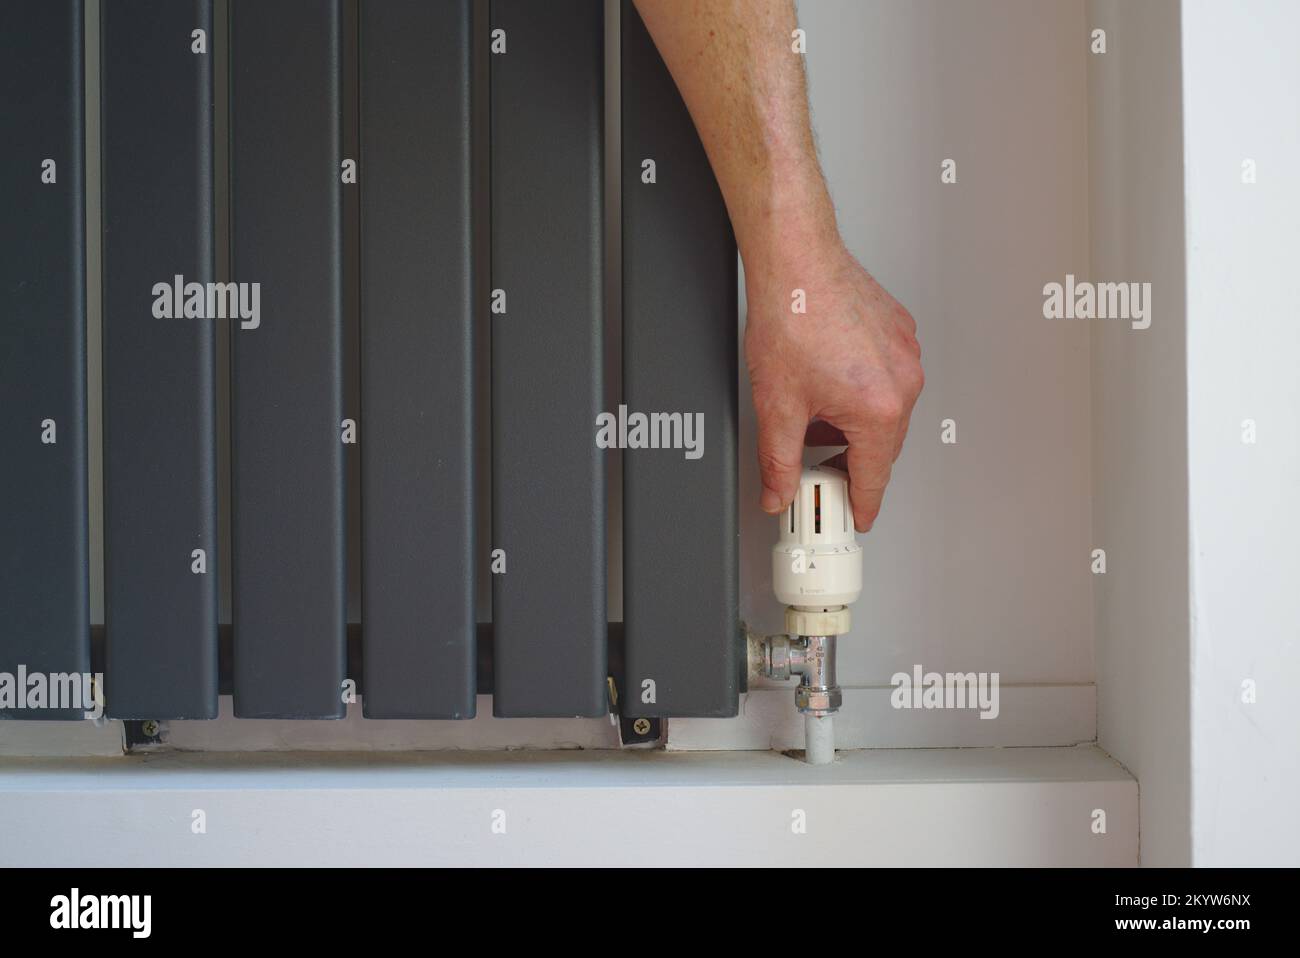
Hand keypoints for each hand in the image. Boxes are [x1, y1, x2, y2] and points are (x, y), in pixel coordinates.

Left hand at [745, 239, 922, 532]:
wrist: (797, 260)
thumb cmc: (791, 315)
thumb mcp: (777, 405)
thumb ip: (779, 461)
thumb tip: (778, 490)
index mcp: (879, 408)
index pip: (875, 477)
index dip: (862, 504)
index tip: (858, 517)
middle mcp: (903, 382)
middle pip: (883, 446)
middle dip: (850, 460)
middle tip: (816, 466)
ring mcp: (906, 355)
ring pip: (886, 410)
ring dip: (855, 423)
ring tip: (815, 412)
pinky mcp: (901, 333)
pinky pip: (887, 378)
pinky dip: (862, 390)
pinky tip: (829, 379)